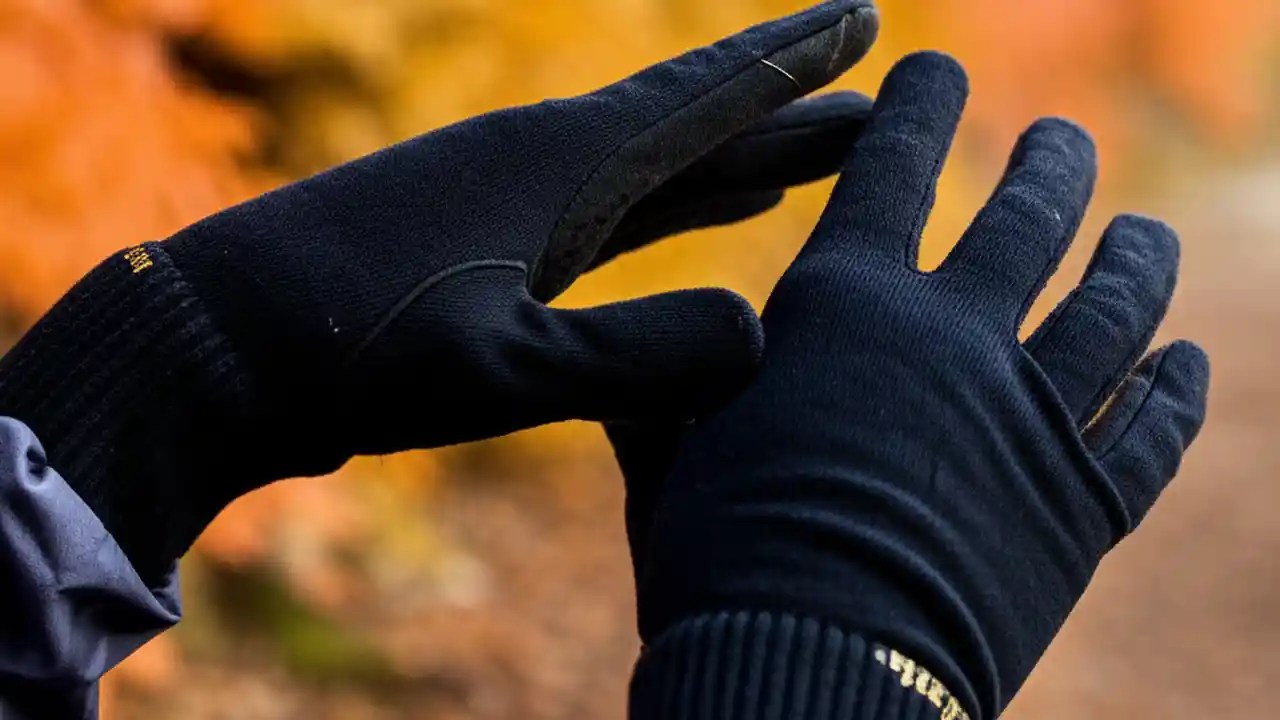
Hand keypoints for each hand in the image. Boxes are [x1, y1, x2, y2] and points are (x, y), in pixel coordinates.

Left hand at [0, 1, 879, 581]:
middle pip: (696, 121)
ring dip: (735, 155)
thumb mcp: (500, 369)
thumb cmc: (351, 353)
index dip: (790, 62)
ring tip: (803, 151)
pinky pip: (611, 208)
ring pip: (656, 164)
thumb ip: (634, 356)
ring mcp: (515, 198)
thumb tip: (764, 336)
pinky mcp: (489, 243)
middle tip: (873, 90)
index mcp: (561, 163)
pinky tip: (686, 207)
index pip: (706, 97)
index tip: (863, 18)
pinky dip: (669, 201)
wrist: (220, 348)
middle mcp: (546, 159)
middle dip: (788, 107)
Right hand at [620, 52, 1209, 718]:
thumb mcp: (672, 464)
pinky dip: (1174, 392)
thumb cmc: (721, 561)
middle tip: (1058, 139)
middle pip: (1029, 216)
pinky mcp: (1085, 504)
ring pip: (1114, 306)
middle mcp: (954, 338)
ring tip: (1142, 230)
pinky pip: (1152, 430)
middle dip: (1048, 163)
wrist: (809, 672)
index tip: (940, 67)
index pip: (893, 165)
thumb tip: (634, 380)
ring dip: (1134, 257)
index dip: (920, 104)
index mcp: (846, 307)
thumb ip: (669, 401)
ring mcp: (1033, 416)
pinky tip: (1184, 361)